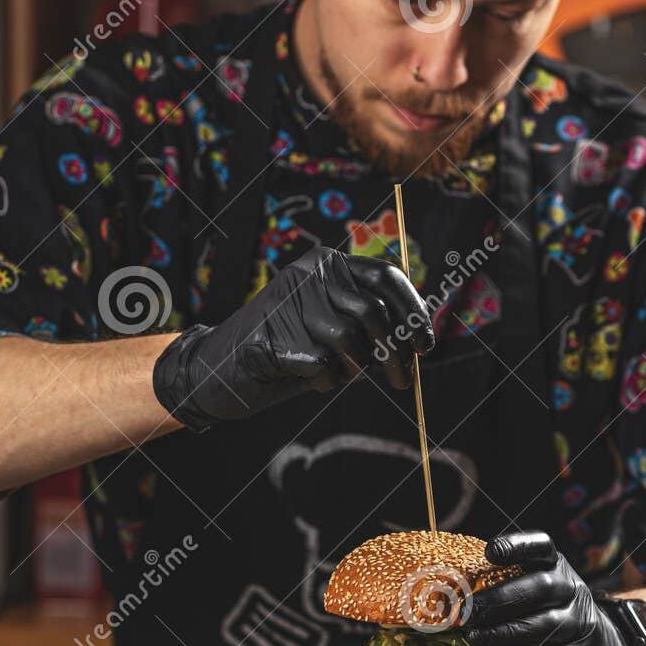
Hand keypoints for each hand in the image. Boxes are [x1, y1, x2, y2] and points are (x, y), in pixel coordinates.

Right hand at [152, 245, 432, 431]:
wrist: (220, 367)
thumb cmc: (289, 346)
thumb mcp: (333, 322)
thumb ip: (369, 320)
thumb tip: (419, 335)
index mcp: (328, 264)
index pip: (387, 278)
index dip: (414, 314)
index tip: (425, 347)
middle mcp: (310, 274)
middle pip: (375, 313)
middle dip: (398, 354)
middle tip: (403, 382)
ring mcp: (289, 303)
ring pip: (351, 341)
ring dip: (357, 368)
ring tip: (343, 374)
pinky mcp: (274, 337)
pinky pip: (326, 365)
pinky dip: (330, 382)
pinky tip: (316, 381)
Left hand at [461, 532, 635, 645]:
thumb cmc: (549, 615)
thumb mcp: (536, 590)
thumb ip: (506, 584)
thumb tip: (452, 591)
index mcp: (557, 566)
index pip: (541, 545)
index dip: (517, 546)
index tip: (490, 553)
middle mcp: (572, 590)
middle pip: (541, 587)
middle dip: (501, 599)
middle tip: (469, 611)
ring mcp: (579, 623)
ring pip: (544, 625)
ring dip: (504, 631)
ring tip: (475, 637)